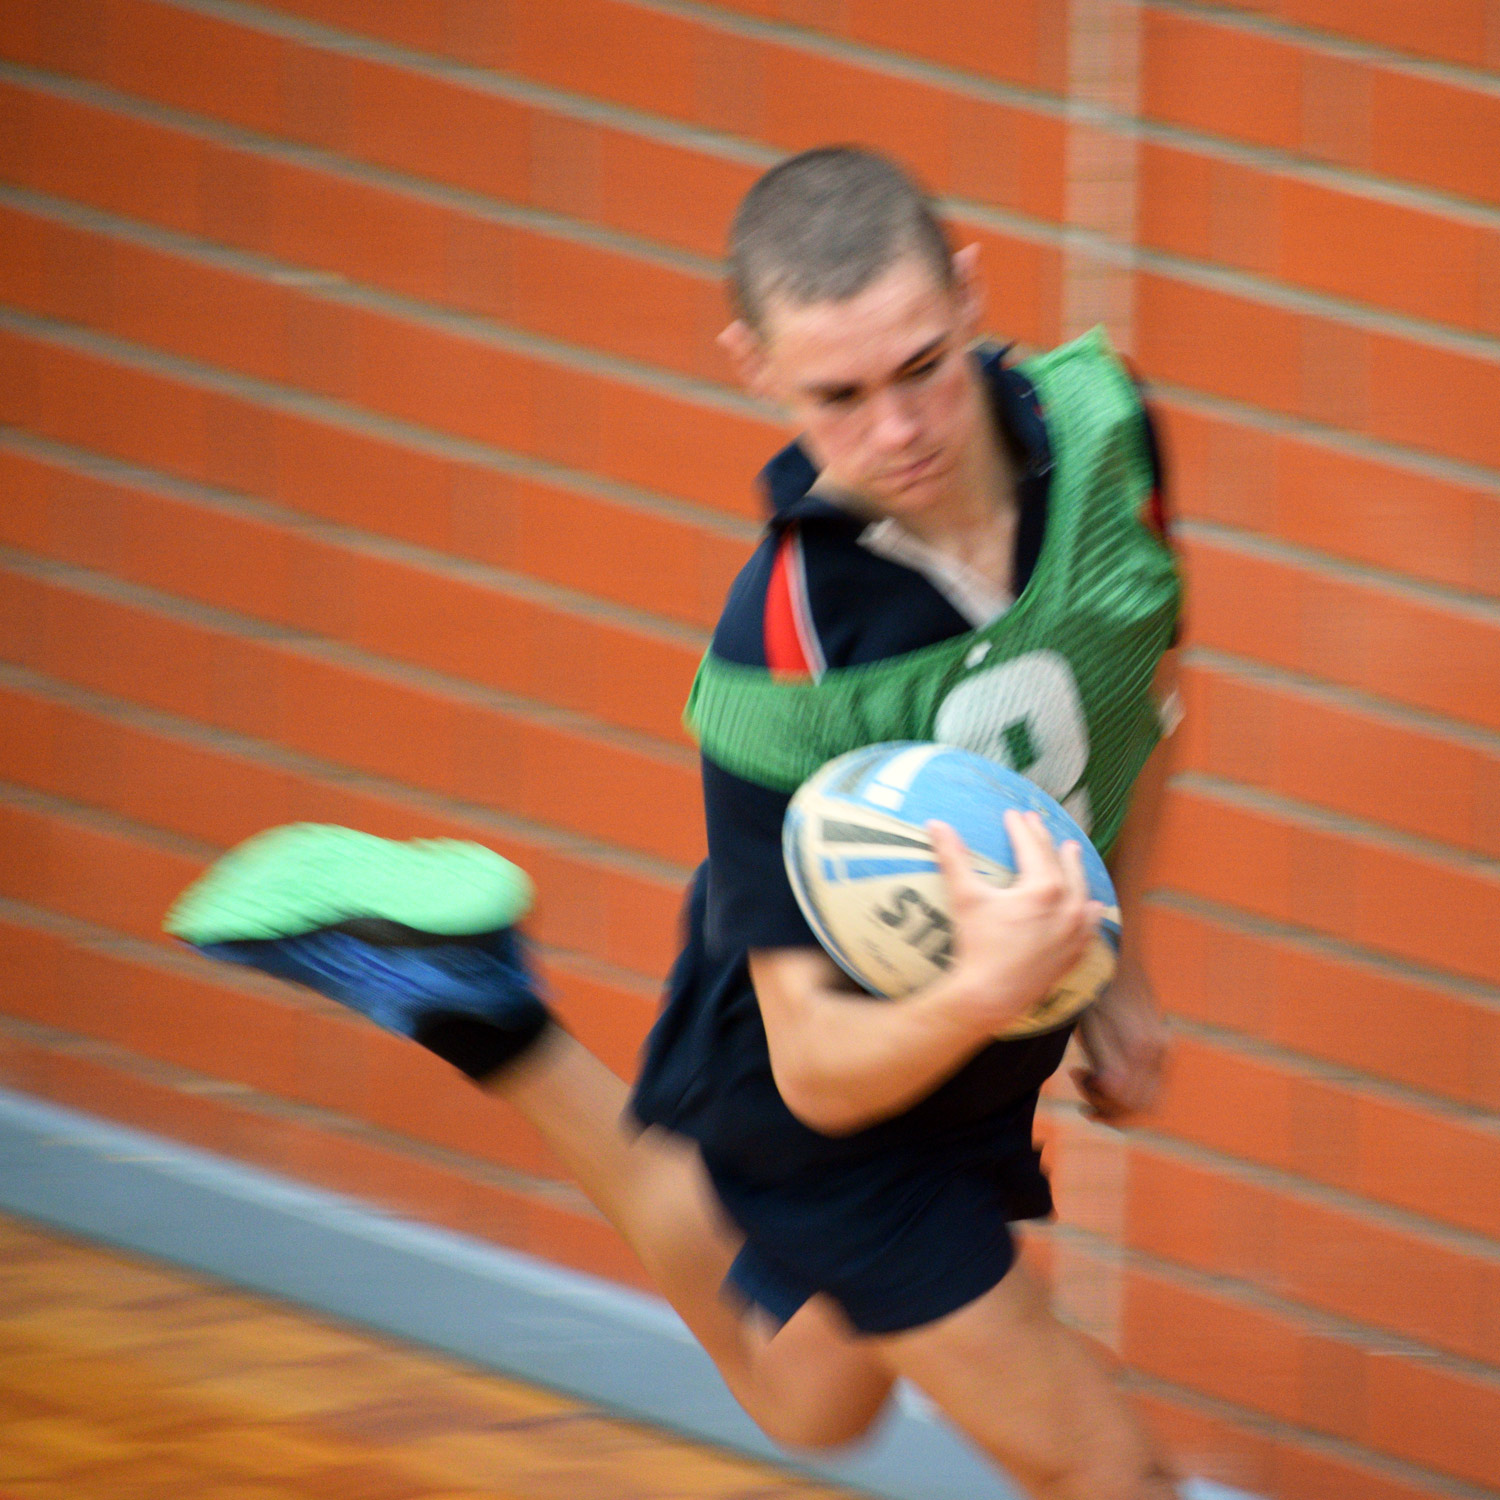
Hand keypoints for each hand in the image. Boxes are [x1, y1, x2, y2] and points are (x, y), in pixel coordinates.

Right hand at [928, 812, 1103, 1035]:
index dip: (1021, 828)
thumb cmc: (978, 944)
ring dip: (1076, 871)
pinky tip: (1091, 907)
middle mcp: (1068, 907)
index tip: (1013, 814)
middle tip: (1038, 824)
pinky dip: (1088, 913)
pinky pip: (1088, 927)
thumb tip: (935, 823)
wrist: (991, 996)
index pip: (1033, 847)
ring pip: (1081, 892)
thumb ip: (953, 857)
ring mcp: (1074, 933)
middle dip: (1047, 842)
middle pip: (1061, 864)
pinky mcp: (1073, 954)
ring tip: (1072, 853)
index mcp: (1044, 888)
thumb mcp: (965, 897)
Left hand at [1071, 951, 1168, 1125]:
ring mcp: (1164, 1048)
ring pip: (1146, 1095)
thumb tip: (1114, 1090)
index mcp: (1145, 1050)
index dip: (1102, 1103)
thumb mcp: (1091, 1022)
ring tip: (1087, 1071)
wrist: (1112, 955)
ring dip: (1115, 1094)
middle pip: (1142, 1105)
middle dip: (1109, 1103)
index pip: (1132, 1104)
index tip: (1078, 1076)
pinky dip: (1125, 1081)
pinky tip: (1100, 1065)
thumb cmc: (1095, 988)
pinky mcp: (1160, 1043)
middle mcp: (1161, 1052)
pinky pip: (1148, 1079)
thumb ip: (1105, 1057)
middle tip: (1081, 1078)